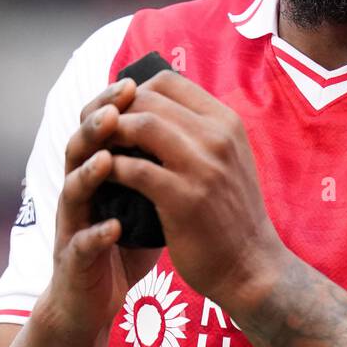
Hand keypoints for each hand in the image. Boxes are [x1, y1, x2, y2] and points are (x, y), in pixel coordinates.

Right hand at [42, 78, 164, 346]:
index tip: (133, 81)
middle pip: (79, 147)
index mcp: (97, 171)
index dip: (112, 104)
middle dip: (97, 123)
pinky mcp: (74, 262)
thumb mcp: (142, 195)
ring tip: (106, 156)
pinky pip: (82, 245)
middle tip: (116, 103)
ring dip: (89, 171)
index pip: (99, 128)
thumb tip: (186, 126)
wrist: (94, 298)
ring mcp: (73, 226)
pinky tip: (114, 226)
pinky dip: (97, 235)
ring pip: (72, 190)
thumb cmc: (122, 243)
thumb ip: (154, 163)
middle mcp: (80, 193)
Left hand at [107, 70, 286, 309]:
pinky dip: (110, 168)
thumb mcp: (228, 159)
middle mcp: (218, 136)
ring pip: (140, 125)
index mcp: (227, 121)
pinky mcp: (184, 198)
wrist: (251, 265)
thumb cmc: (231, 213)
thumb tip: (156, 107)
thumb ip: (199, 131)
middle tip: (96, 131)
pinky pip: (134, 168)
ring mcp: (202, 166)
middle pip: (149, 98)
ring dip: (110, 134)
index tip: (118, 111)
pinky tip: (101, 177)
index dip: (134, 91)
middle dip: (114, 110)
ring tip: (96, 150)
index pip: (169, 81)